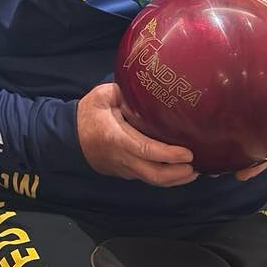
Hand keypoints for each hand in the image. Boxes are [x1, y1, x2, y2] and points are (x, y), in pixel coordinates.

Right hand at [76, 83, 197, 186]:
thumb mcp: (103, 96)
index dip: (168, 155)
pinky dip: (166, 177)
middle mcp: (121, 158)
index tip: (188, 153)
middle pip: (153, 174)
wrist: (69, 137)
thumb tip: (147, 85)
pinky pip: (148, 177)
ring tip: (194, 171)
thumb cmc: (88, 114)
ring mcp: (124, 168)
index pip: (145, 150)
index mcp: (116, 137)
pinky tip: (180, 171)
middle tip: (197, 166)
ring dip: (175, 179)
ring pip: (152, 180)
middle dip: (178, 174)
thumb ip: (123, 92)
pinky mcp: (126, 173)